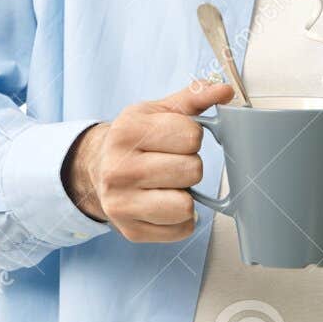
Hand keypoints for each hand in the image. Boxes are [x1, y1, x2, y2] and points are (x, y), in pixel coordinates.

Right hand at [61, 80, 231, 240]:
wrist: (97, 167)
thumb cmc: (134, 139)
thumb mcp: (157, 111)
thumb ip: (194, 98)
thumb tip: (225, 91)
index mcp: (127, 132)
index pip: (191, 136)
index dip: (191, 137)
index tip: (175, 139)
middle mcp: (118, 169)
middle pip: (192, 171)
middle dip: (189, 166)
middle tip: (170, 163)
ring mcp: (121, 203)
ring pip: (186, 206)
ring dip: (185, 195)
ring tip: (167, 185)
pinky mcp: (130, 230)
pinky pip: (181, 230)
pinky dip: (180, 219)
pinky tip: (163, 203)